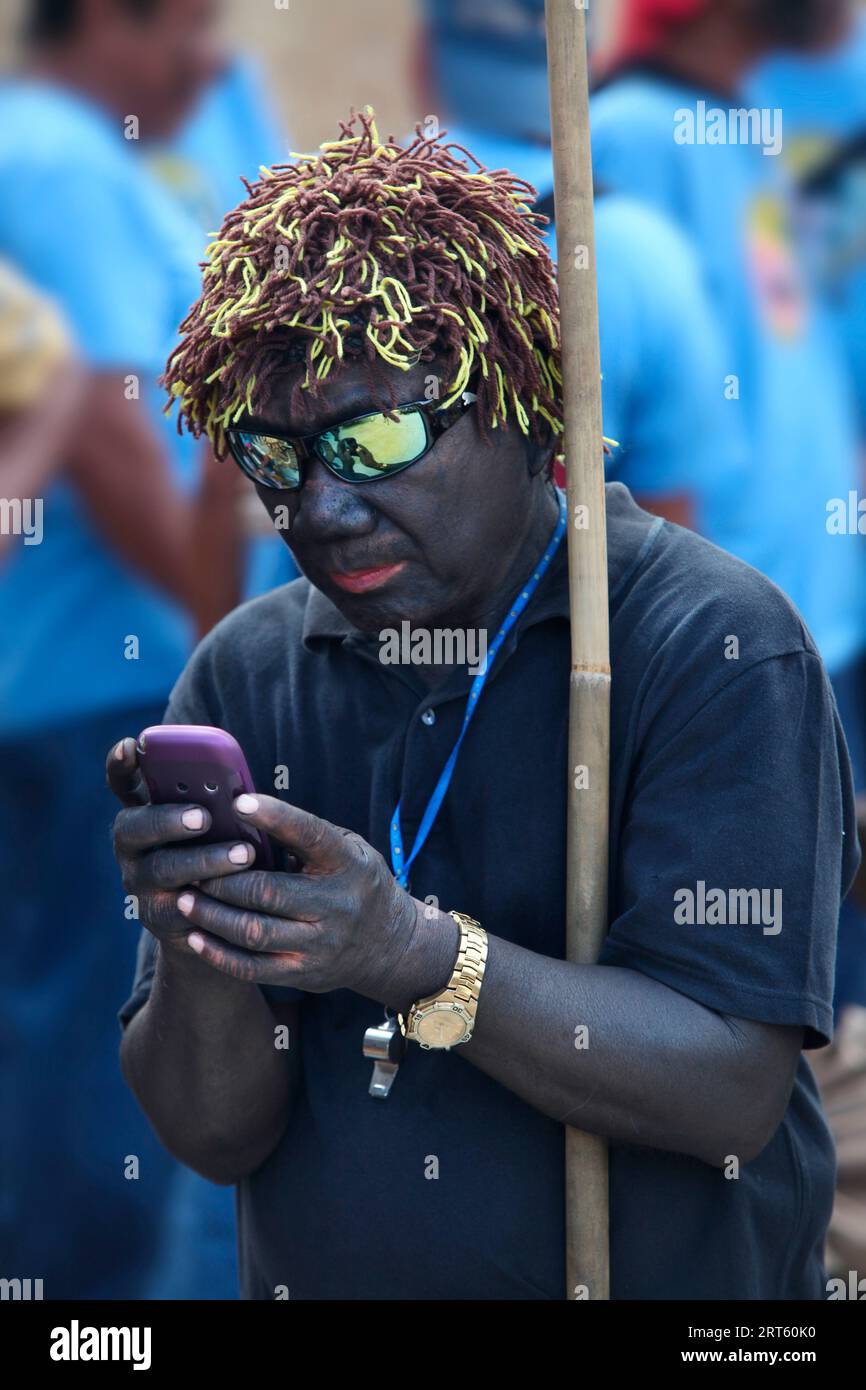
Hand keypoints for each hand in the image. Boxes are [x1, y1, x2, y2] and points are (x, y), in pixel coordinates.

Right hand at [107, 737, 259, 955]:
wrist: (215, 917)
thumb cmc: (222, 849)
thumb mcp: (221, 822)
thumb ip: (217, 804)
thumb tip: (240, 794)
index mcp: (146, 810)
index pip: (123, 783)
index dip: (121, 765)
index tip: (131, 746)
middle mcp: (133, 845)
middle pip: (135, 827)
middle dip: (169, 819)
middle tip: (204, 817)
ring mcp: (140, 881)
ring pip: (163, 868)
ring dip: (205, 859)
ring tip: (245, 854)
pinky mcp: (157, 917)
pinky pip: (180, 908)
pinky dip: (212, 897)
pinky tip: (239, 892)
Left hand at [174, 793, 458, 1007]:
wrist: (390, 944)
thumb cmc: (354, 880)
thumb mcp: (345, 849)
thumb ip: (303, 836)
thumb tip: (243, 810)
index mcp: (347, 862)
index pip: (310, 834)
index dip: (274, 817)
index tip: (237, 803)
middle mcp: (337, 905)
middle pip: (267, 891)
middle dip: (222, 880)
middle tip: (190, 867)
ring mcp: (321, 944)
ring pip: (254, 932)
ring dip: (211, 916)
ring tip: (184, 900)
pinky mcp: (305, 973)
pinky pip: (254, 968)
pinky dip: (219, 954)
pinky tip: (195, 937)